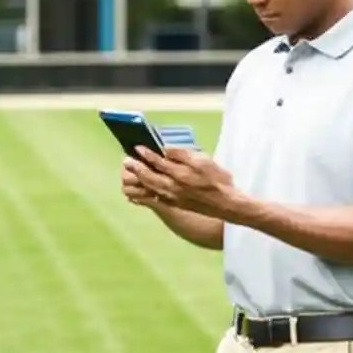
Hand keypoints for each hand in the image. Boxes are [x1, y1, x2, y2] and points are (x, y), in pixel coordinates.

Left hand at [125, 146, 242, 220]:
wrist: (225, 203)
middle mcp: (172, 186)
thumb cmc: (217, 179)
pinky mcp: (173, 204)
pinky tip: (134, 195)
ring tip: (126, 175)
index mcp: (179, 173)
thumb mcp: (203, 161)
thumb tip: (165, 149)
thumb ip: (183, 154)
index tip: (137, 147)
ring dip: (136, 181)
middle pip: (148, 176)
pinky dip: (141, 196)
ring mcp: (171, 197)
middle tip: (126, 161)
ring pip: (148, 188)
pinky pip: (152, 200)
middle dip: (136, 167)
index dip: (146, 153)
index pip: (157, 161)